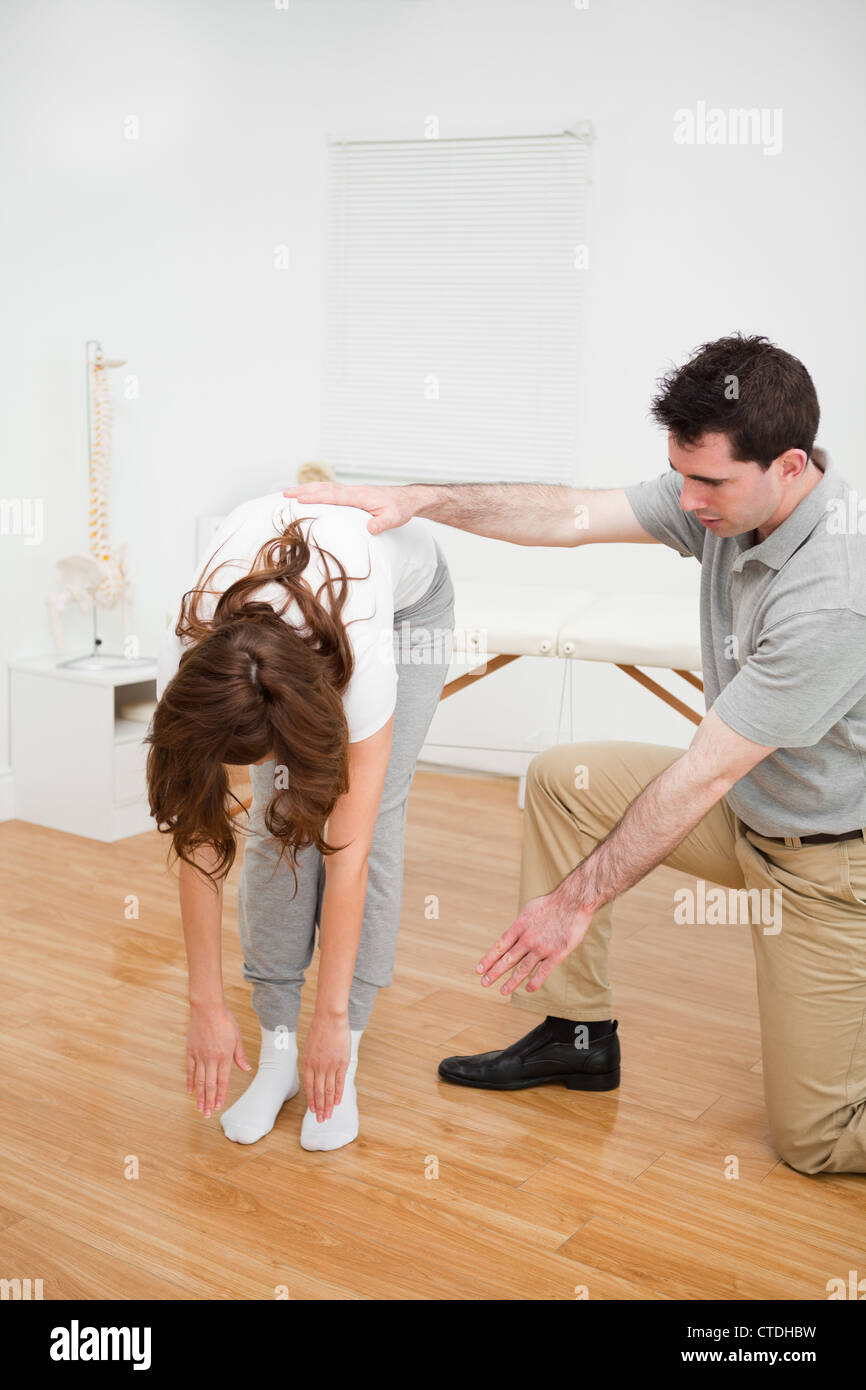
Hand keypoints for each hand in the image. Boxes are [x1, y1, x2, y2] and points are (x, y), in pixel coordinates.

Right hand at [186, 1002, 250, 1117]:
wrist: (208, 1009)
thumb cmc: (225, 1021)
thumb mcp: (237, 1037)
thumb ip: (240, 1055)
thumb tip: (246, 1068)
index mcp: (224, 1057)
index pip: (223, 1081)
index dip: (221, 1095)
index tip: (219, 1106)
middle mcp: (211, 1059)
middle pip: (210, 1085)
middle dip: (210, 1101)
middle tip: (207, 1114)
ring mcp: (199, 1056)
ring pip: (200, 1081)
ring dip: (200, 1096)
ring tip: (200, 1108)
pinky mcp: (191, 1051)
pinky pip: (190, 1070)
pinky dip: (190, 1082)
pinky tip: (191, 1091)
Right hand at [282, 480, 421, 534]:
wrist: (407, 499)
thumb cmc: (400, 509)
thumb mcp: (394, 518)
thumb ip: (382, 523)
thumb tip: (369, 528)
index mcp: (361, 496)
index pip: (335, 496)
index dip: (317, 497)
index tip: (300, 498)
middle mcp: (354, 491)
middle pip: (325, 489)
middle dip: (304, 491)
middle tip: (285, 494)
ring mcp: (352, 491)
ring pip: (326, 487)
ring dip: (308, 489)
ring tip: (290, 492)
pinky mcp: (352, 494)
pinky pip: (331, 490)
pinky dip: (317, 490)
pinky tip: (309, 493)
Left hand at [304, 1010, 350, 1122]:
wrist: (330, 1018)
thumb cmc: (319, 1030)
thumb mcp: (310, 1047)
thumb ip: (312, 1062)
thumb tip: (313, 1074)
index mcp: (308, 1063)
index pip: (309, 1087)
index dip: (311, 1101)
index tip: (312, 1111)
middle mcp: (318, 1067)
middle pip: (319, 1092)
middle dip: (319, 1108)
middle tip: (320, 1120)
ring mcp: (330, 1066)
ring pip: (329, 1091)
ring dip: (328, 1105)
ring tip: (328, 1116)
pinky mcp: (342, 1062)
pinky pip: (340, 1082)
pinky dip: (339, 1094)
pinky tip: (338, 1102)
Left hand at [475, 889, 593, 996]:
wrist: (573, 901)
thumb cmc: (552, 903)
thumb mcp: (529, 909)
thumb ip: (521, 924)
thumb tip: (513, 933)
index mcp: (520, 927)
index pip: (500, 946)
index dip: (488, 959)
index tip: (479, 969)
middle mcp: (527, 939)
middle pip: (507, 959)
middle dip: (494, 972)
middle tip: (484, 983)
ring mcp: (541, 948)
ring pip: (523, 968)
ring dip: (512, 981)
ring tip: (502, 991)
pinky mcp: (557, 954)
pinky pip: (543, 971)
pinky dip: (535, 982)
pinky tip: (528, 989)